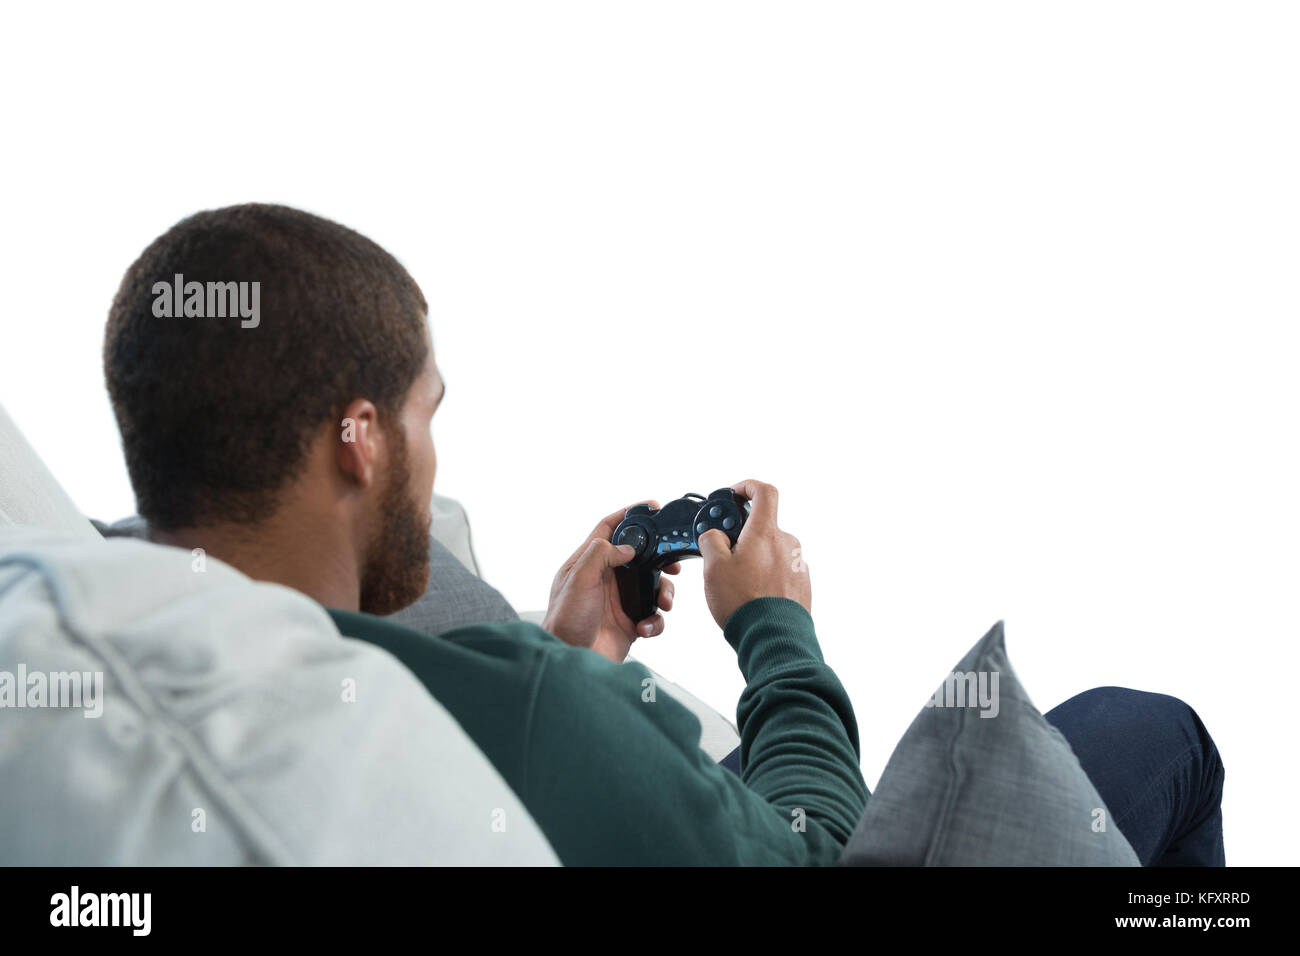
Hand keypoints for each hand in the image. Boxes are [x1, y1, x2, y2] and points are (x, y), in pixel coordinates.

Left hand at [542, 502, 680, 662]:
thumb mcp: (579, 579)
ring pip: (653, 584)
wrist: (572, 661)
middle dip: (659, 556)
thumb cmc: (565, 621)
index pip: (608, 529)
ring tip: (664, 602)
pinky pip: (653, 614)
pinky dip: (656, 620)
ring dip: (664, 591)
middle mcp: (605, 578)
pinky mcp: (630, 621)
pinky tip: (646, 627)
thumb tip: (627, 547)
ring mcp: (619, 600)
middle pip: (639, 556)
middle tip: (674, 560)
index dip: (628, 514)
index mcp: (588, 562)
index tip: (650, 506)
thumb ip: (601, 554)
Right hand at [699, 479, 810, 627]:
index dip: (748, 486)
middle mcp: (787, 544)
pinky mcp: (802, 585)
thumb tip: (715, 535)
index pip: (765, 492)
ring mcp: (797, 565)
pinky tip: (753, 598)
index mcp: (765, 533)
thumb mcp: (713, 568)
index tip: (736, 493)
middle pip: (763, 528)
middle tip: (725, 559)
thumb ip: (711, 541)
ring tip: (738, 587)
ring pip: (770, 552)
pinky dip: (766, 578)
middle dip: (743, 539)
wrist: (773, 638)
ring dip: (754, 561)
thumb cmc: (743, 603)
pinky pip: (781, 572)